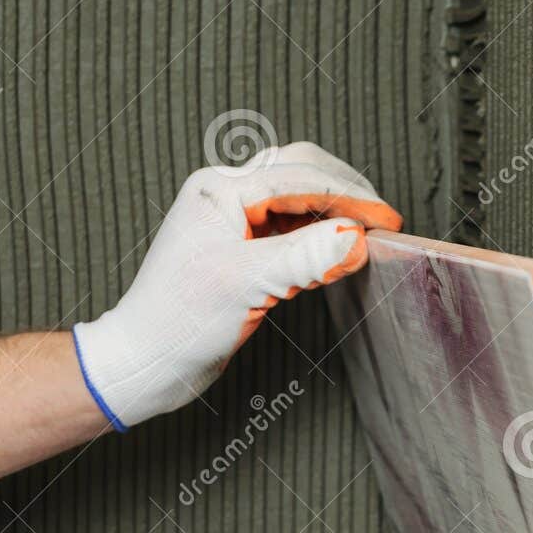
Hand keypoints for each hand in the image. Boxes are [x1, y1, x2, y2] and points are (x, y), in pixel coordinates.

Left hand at [73, 142, 399, 428]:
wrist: (144, 361)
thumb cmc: (178, 324)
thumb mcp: (246, 286)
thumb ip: (303, 258)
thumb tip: (356, 239)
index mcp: (219, 190)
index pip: (300, 177)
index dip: (350, 198)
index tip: (388, 222)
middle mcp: (224, 196)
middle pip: (301, 171)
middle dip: (345, 194)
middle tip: (383, 223)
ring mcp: (231, 221)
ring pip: (297, 197)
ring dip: (333, 213)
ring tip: (365, 237)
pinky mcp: (239, 249)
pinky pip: (288, 228)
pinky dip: (317, 237)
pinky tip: (335, 254)